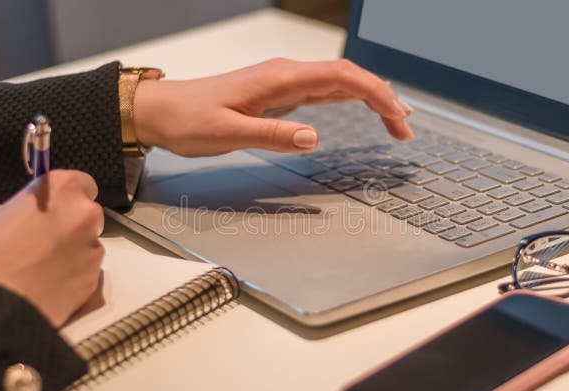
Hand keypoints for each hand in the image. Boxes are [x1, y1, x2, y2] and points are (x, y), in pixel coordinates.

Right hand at [0, 170, 104, 326]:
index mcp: (61, 189)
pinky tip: (48, 287)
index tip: (57, 207)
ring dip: (73, 253)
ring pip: (89, 245)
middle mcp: (84, 215)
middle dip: (71, 226)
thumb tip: (32, 217)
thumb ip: (25, 210)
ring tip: (41, 269)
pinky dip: (74, 277)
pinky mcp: (94, 281)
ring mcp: (93, 250)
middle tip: (43, 242)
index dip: (68, 197)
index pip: (82, 183)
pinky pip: (88, 272)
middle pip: (88, 215)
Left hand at [132, 58, 413, 156]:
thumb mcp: (228, 133)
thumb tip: (313, 137)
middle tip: (406, 129)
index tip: (398, 117)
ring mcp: (284, 82)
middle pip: (348, 78)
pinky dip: (350, 99)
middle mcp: (286, 74)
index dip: (376, 94)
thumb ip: (272, 134)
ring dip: (371, 99)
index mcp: (279, 78)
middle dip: (383, 99)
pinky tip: (362, 107)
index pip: (342, 77)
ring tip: (397, 121)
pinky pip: (324, 91)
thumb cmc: (190, 120)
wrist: (163, 111)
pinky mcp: (279, 94)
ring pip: (339, 83)